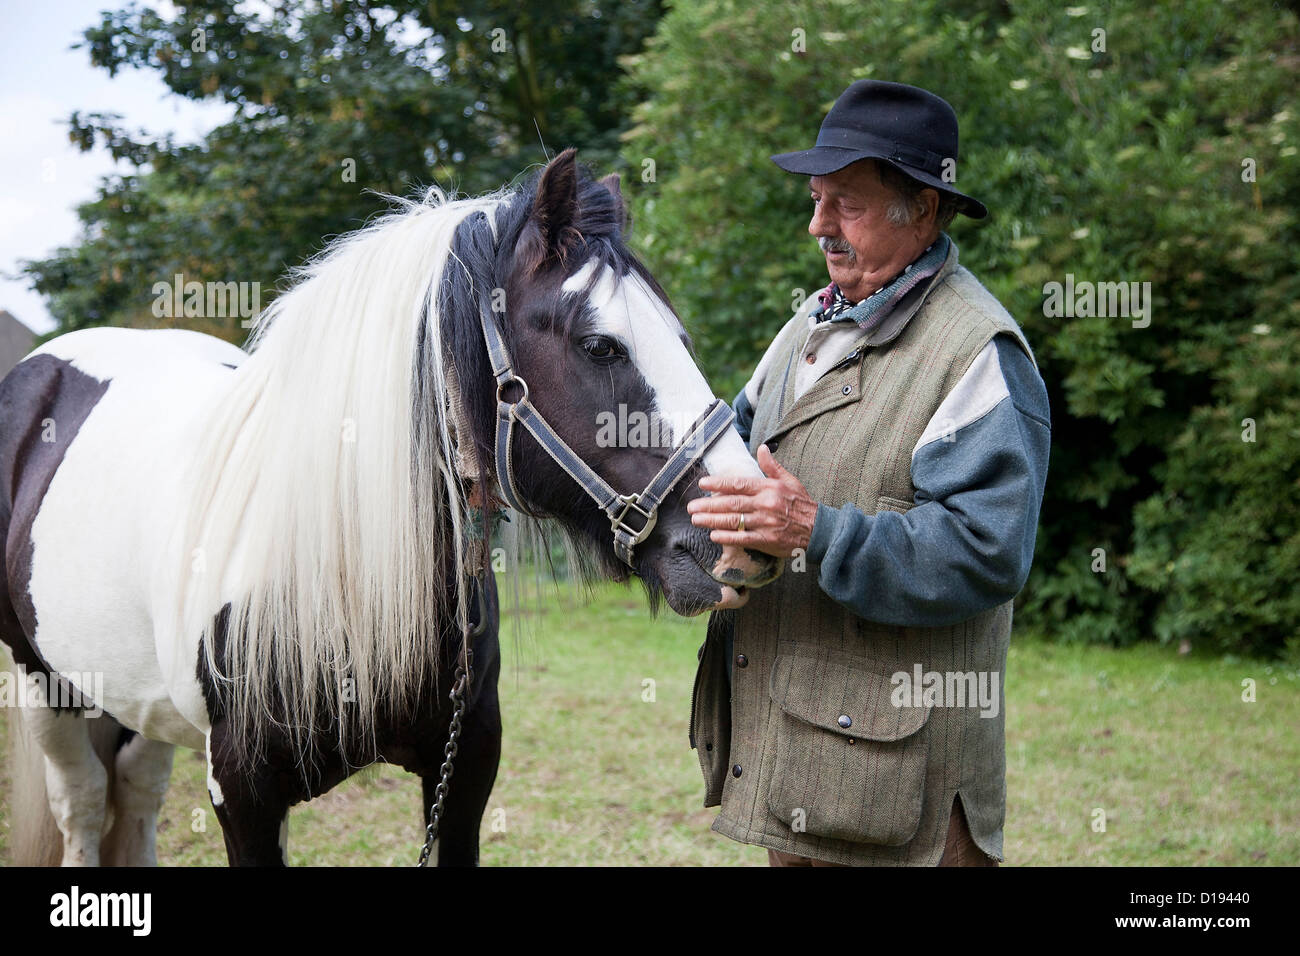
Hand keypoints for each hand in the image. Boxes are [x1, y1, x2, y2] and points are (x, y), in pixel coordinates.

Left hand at [688, 444, 816, 557]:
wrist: (820, 529)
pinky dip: (728, 537)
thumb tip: (762, 448)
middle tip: (691, 507)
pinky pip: (744, 538)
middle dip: (709, 505)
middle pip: (732, 503)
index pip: (739, 484)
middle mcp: (765, 504)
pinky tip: (714, 536)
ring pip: (734, 520)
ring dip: (712, 520)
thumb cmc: (803, 504)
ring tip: (696, 520)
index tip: (703, 484)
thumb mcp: (789, 481)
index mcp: (769, 488)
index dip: (719, 483)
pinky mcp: (768, 540)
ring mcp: (766, 523)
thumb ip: (772, 466)